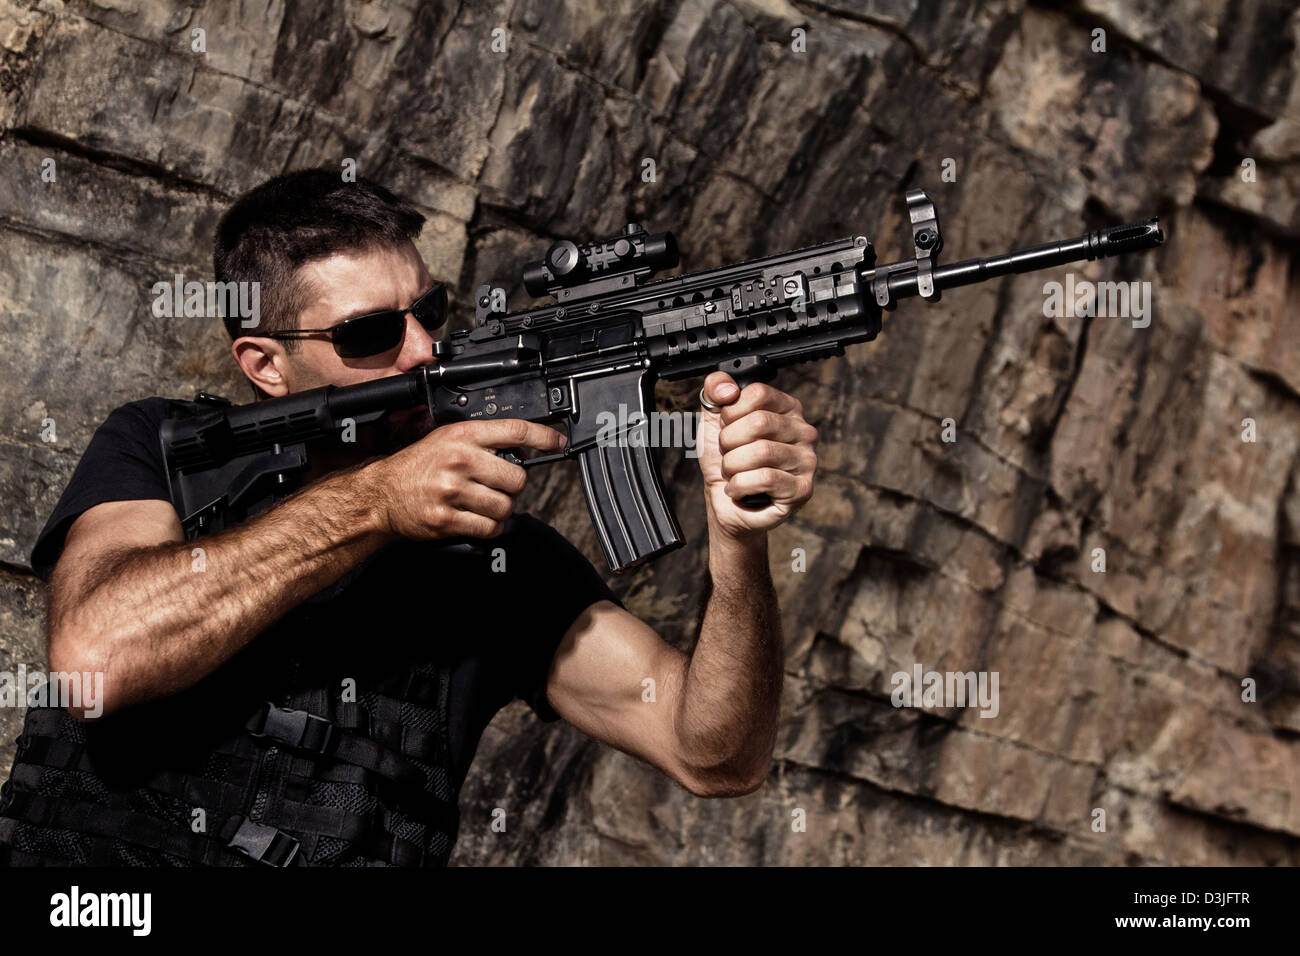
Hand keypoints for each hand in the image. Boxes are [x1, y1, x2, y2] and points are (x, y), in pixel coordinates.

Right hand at [369, 418, 566, 540]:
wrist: (382, 495)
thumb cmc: (417, 467)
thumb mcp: (447, 440)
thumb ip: (482, 442)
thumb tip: (524, 450)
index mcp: (462, 436)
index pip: (515, 430)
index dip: (544, 437)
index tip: (558, 442)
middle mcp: (459, 460)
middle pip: (516, 478)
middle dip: (511, 486)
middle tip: (494, 485)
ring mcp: (453, 491)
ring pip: (505, 506)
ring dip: (500, 510)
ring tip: (481, 504)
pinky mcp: (448, 519)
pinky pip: (490, 527)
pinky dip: (489, 527)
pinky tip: (475, 518)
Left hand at [694, 372, 817, 538]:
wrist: (725, 504)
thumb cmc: (724, 462)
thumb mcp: (713, 422)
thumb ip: (715, 393)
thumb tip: (726, 386)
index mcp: (787, 409)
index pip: (759, 393)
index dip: (731, 411)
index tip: (727, 426)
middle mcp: (804, 431)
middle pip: (759, 422)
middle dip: (729, 441)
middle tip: (728, 454)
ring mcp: (807, 461)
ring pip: (761, 452)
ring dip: (733, 466)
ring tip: (733, 473)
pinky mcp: (802, 489)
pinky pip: (766, 478)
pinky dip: (740, 485)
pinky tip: (739, 489)